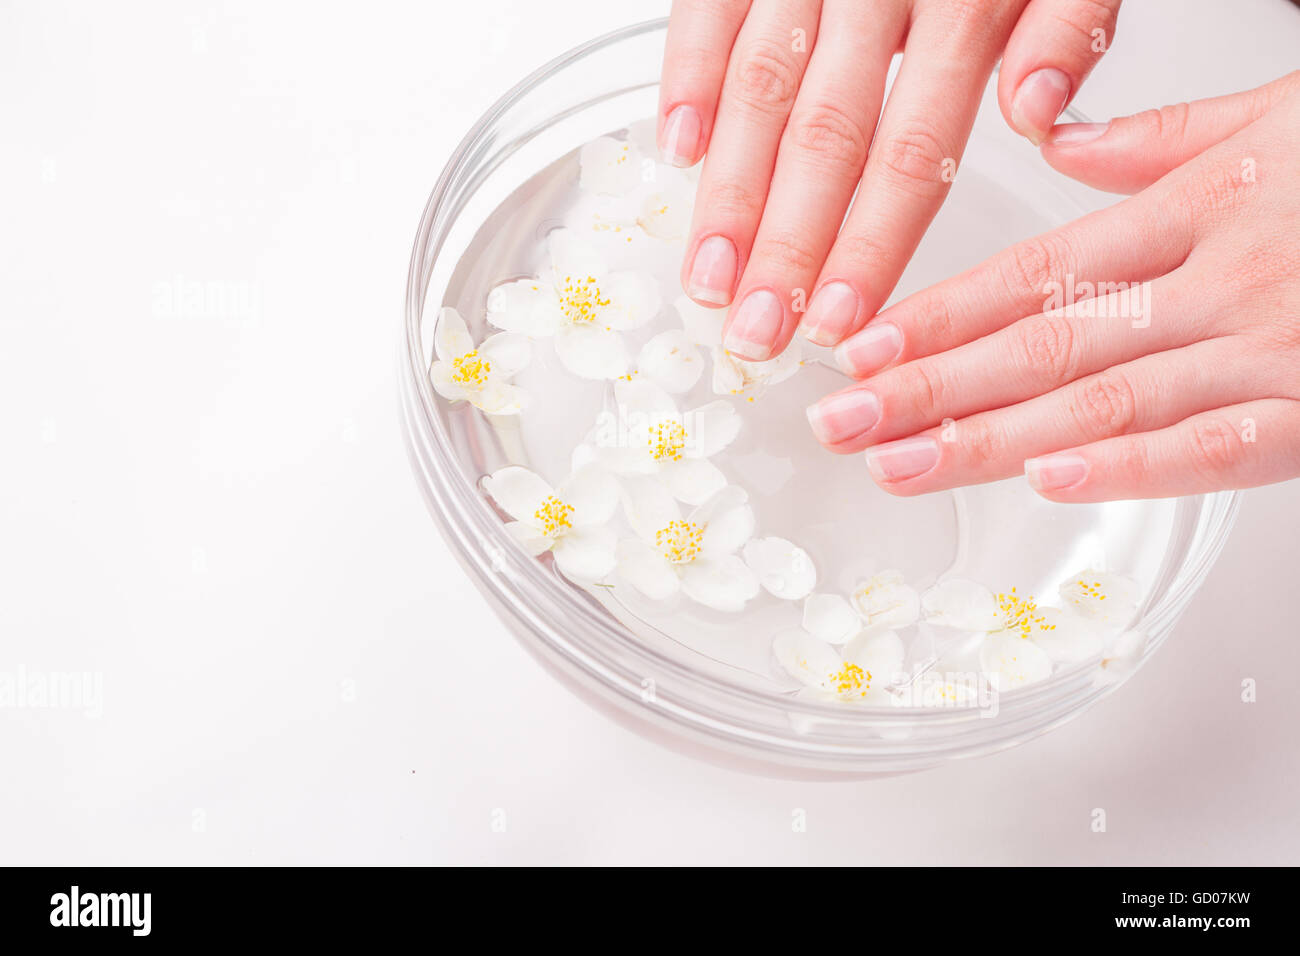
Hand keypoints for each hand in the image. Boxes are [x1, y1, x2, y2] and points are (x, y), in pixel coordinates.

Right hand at [658, 0, 1121, 359]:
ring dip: (728, 189)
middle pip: (825, 135)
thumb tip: (1035, 121)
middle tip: (756, 330)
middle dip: (785, 245)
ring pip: (761, 85)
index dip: (869, 242)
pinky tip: (676, 149)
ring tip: (709, 275)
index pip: (913, 147)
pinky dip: (687, 73)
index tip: (837, 319)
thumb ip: (1068, 21)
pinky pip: (710, 5)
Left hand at [807, 71, 1299, 501]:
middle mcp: (1218, 278)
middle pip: (1044, 339)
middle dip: (931, 386)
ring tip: (899, 463)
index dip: (938, 312)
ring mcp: (1272, 345)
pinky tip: (1051, 479)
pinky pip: (1222, 442)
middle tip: (840, 422)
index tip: (859, 346)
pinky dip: (1137, 465)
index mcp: (1195, 209)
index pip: (1034, 269)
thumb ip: (1158, 141)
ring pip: (1106, 395)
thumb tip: (1057, 134)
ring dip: (993, 437)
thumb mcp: (1271, 123)